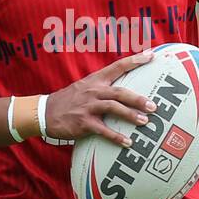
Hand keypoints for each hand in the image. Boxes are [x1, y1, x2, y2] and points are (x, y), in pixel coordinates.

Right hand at [44, 50, 158, 146]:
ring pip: (113, 108)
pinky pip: (103, 130)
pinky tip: (128, 143)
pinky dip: (116, 137)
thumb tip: (126, 91)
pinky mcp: (83, 123)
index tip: (151, 55)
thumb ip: (103, 87)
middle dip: (137, 98)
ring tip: (145, 122)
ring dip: (130, 115)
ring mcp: (88, 107)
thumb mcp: (85, 87)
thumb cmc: (69, 101)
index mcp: (95, 80)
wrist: (45, 112)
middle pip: (119, 92)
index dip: (134, 60)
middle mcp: (93, 91)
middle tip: (153, 106)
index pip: (118, 67)